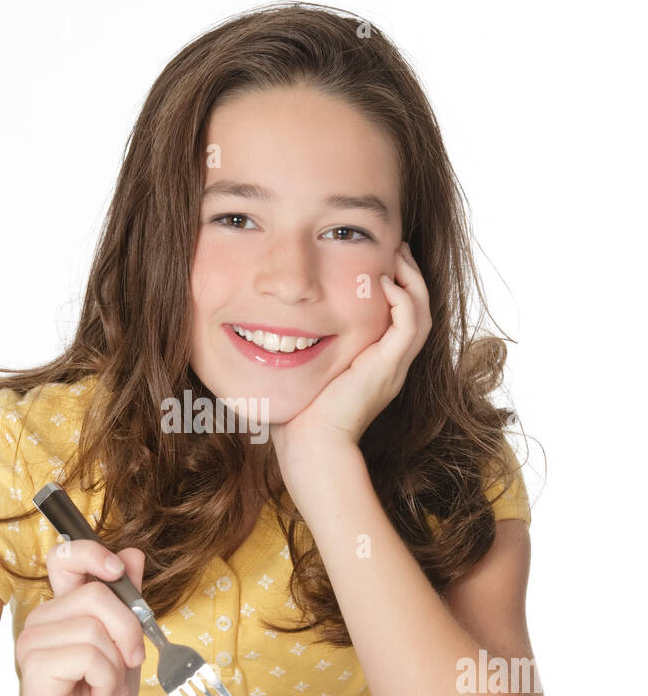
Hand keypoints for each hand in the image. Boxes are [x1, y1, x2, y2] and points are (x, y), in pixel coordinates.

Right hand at [15, 539, 147, 695]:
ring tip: (105, 687)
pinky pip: (89, 656)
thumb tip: (133, 554)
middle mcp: (44, 618)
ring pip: (96, 627)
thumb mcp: (126, 648)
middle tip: (130, 661)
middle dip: (129, 630)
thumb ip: (128, 603)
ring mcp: (34, 640)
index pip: (66, 557)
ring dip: (116, 664)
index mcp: (64, 609)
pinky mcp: (35, 665)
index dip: (92, 553)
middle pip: (97, 593)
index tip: (117, 572)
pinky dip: (106, 681)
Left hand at [270, 243, 431, 462]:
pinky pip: (409, 324)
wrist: (311, 448)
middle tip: (396, 248)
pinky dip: (402, 299)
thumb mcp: (306, 375)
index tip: (380, 262)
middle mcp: (392, 365)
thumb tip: (272, 332)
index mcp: (376, 367)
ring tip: (397, 255)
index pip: (400, 319)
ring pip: (421, 313)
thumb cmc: (300, 419)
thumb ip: (301, 353)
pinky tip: (383, 281)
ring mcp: (394, 367)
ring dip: (411, 280)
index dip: (396, 288)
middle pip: (419, 310)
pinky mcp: (388, 367)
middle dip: (410, 276)